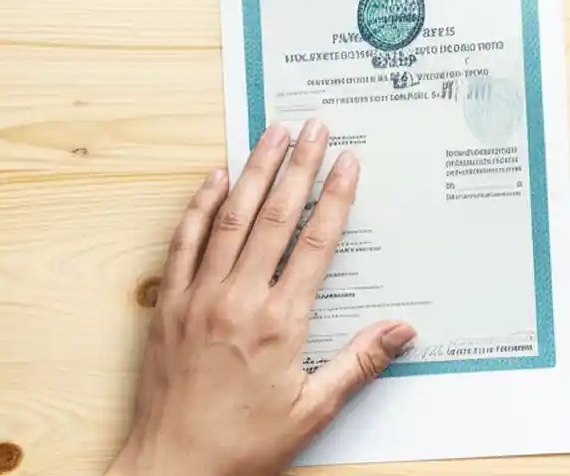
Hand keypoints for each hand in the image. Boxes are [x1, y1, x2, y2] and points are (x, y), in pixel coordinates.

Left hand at [108, 121, 416, 475]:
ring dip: (254, 171)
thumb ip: (359, 363)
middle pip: (274, 216)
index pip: (314, 242)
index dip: (335, 197)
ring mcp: (197, 296)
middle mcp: (237, 299)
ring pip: (229, 218)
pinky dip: (199, 206)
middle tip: (315, 127)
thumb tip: (402, 331)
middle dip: (299, 166)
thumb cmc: (243, 445)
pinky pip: (184, 242)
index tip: (348, 162)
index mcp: (279, 322)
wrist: (172, 470)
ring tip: (272, 134)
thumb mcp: (313, 410)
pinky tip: (213, 178)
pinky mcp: (167, 304)